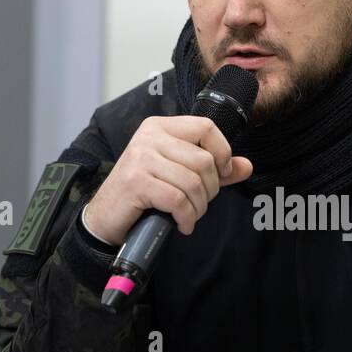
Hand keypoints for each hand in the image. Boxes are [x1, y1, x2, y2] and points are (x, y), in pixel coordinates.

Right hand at [83, 115, 253, 243]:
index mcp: (161, 127)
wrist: (105, 217)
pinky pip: (178, 200)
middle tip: (198, 203)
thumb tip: (246, 166)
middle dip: (210, 189)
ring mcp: (141, 158)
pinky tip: (181, 224)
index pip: (206, 127)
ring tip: (189, 215)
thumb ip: (213, 168)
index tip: (221, 174)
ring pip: (193, 182)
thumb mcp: (178, 174)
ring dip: (198, 207)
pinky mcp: (137, 182)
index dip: (222, 152)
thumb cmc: (143, 194)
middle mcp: (150, 137)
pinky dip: (186, 217)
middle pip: (204, 159)